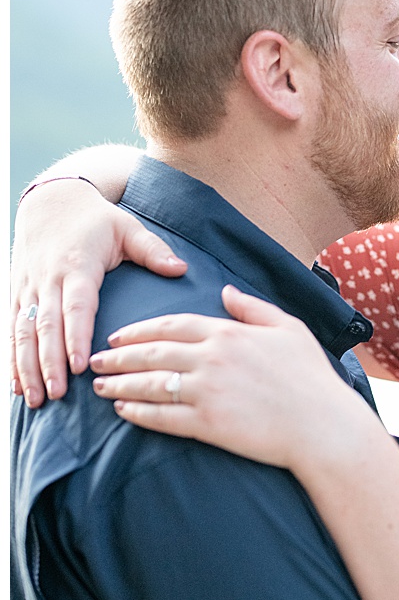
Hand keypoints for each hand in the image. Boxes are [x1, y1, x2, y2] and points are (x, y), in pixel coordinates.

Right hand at [11, 180, 185, 405]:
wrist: (51, 200)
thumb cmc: (95, 219)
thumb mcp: (127, 227)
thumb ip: (153, 250)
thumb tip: (181, 268)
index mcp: (78, 266)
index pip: (75, 307)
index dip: (75, 336)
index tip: (80, 365)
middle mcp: (48, 280)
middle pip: (45, 327)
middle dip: (48, 363)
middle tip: (56, 394)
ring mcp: (28, 288)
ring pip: (23, 333)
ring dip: (25, 367)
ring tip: (33, 399)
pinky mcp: (16, 294)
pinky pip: (11, 330)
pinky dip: (11, 358)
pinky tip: (15, 385)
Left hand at [88, 286, 372, 472]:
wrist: (322, 424)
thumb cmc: (311, 377)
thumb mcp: (290, 328)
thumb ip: (254, 308)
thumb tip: (226, 291)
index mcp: (229, 332)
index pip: (171, 325)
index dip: (139, 330)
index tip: (117, 335)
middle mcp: (212, 358)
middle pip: (151, 353)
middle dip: (117, 357)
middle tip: (95, 361)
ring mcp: (206, 391)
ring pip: (150, 384)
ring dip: (120, 384)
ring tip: (100, 387)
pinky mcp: (206, 423)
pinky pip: (161, 416)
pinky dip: (138, 413)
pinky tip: (124, 411)